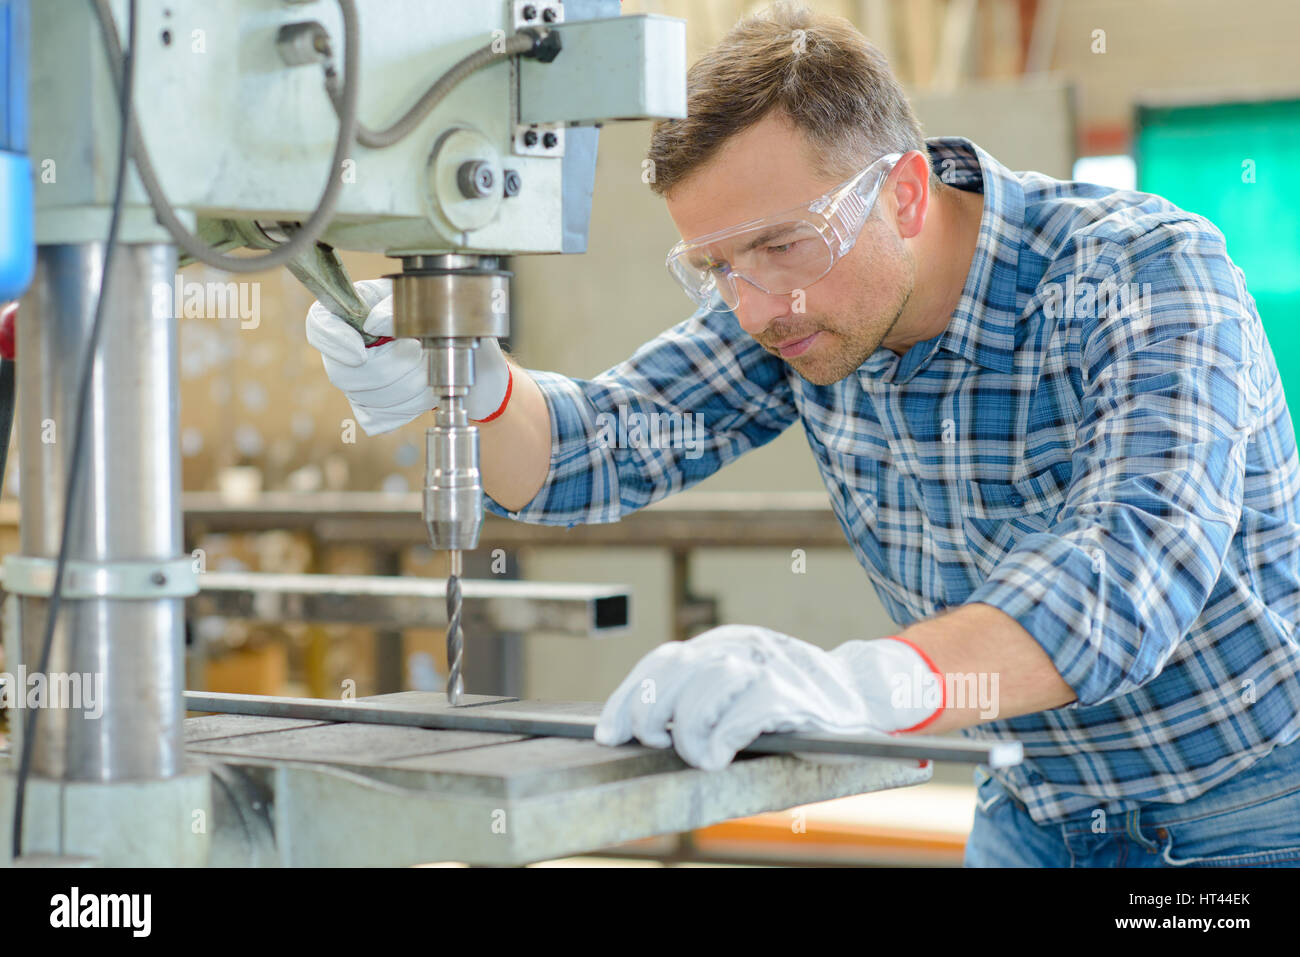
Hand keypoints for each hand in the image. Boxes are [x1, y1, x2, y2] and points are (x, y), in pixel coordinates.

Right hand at [305, 278, 510, 435]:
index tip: (362, 351)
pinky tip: (426, 390)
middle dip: (389, 368)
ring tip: (431, 368)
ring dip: (407, 386)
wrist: (469, 357)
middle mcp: (348, 347)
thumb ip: (396, 307)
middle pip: (342, 373)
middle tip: (420, 352)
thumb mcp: (428, 300)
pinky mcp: (374, 408)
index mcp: (354, 310)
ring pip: (365, 399)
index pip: (319, 325)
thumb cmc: (446, 321)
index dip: (333, 342)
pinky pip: (379, 417)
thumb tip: (374, 323)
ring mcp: (358, 382)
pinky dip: (409, 407)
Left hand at [594, 624, 943, 769]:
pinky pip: (749, 708)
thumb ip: (700, 697)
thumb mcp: (740, 689)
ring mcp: (770, 666)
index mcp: (724, 643)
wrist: (864, 696)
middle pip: (677, 669)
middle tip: (656, 742)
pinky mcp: (795, 693)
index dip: (628, 697)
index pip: (662, 660)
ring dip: (691, 727)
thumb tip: (638, 727)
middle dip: (652, 712)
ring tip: (698, 755)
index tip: (607, 733)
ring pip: (709, 682)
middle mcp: (743, 647)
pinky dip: (725, 735)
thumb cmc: (794, 705)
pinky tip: (721, 755)